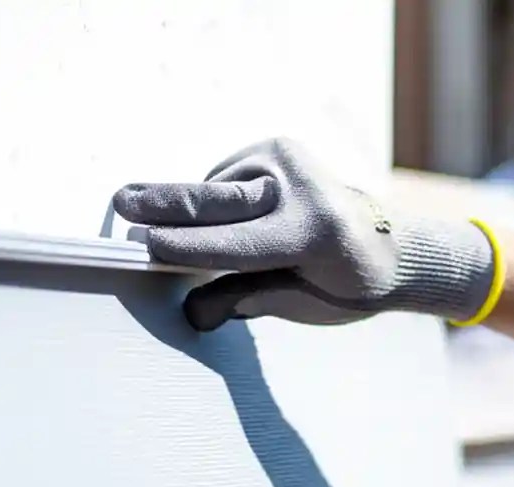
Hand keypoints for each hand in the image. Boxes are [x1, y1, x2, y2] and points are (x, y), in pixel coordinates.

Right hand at [112, 138, 495, 330]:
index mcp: (316, 235)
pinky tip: (222, 216)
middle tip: (122, 202)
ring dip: (191, 211)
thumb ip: (245, 300)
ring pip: (215, 191)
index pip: (238, 245)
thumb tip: (192, 313)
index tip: (144, 247)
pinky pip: (224, 178)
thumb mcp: (304, 304)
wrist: (392, 245)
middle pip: (219, 202)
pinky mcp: (278, 147)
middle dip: (165, 204)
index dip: (188, 248)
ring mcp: (292, 161)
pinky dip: (212, 199)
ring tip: (180, 227)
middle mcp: (304, 190)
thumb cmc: (345, 286)